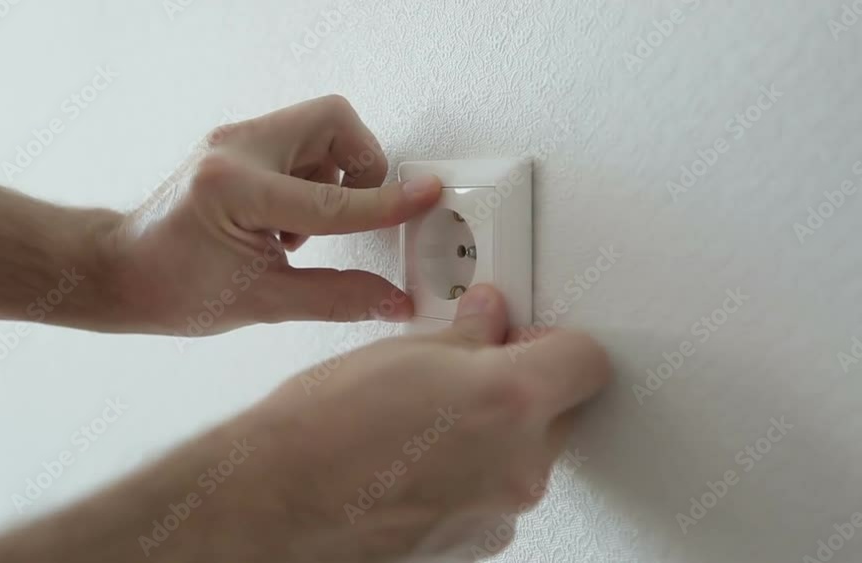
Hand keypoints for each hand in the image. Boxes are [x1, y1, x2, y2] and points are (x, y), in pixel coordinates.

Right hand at [0, 285, 609, 562]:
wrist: (274, 503)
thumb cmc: (321, 431)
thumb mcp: (402, 351)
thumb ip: (467, 333)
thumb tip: (490, 318)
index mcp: (510, 403)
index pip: (586, 360)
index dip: (558, 342)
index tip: (531, 336)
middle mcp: (519, 465)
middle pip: (558, 410)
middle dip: (523, 387)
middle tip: (468, 370)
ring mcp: (499, 512)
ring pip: (524, 454)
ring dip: (494, 434)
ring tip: (428, 421)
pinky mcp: (476, 542)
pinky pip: (493, 492)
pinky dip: (471, 473)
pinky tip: (418, 458)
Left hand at [109, 95, 442, 334]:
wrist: (120, 272)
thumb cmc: (173, 289)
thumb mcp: (261, 302)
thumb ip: (336, 298)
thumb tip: (394, 301)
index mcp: (235, 190)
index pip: (332, 197)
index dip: (387, 203)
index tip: (427, 196)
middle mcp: (234, 150)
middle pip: (332, 120)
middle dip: (361, 161)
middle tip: (355, 206)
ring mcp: (233, 140)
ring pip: (319, 126)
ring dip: (334, 172)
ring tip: (306, 224)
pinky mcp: (236, 144)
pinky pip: (299, 140)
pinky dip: (313, 174)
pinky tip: (289, 217)